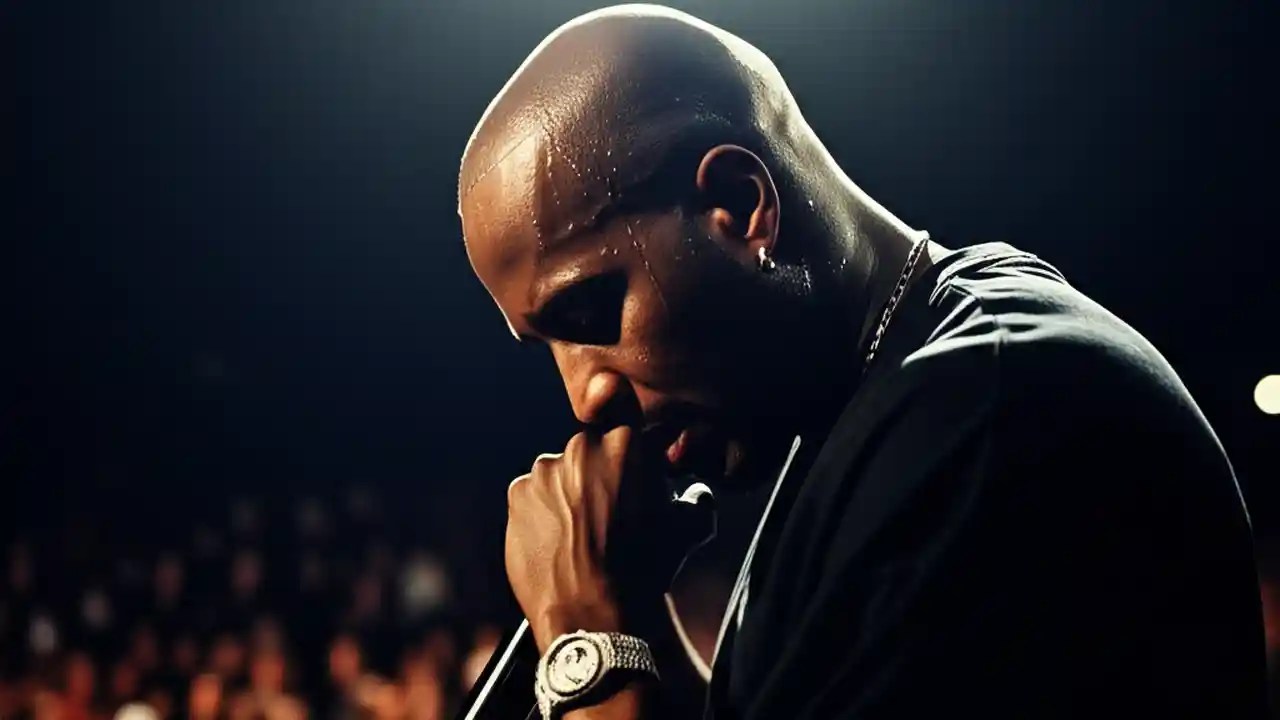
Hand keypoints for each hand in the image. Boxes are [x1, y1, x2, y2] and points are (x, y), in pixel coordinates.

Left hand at [506, 427, 711, 652]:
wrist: (594, 613)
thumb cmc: (642, 570)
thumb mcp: (687, 530)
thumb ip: (697, 500)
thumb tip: (697, 495)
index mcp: (624, 444)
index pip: (629, 435)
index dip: (632, 463)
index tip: (633, 484)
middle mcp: (580, 447)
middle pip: (590, 453)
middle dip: (598, 478)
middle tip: (607, 517)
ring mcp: (543, 471)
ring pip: (559, 475)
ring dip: (567, 496)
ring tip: (580, 536)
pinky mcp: (517, 496)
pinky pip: (532, 497)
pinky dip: (541, 514)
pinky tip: (557, 543)